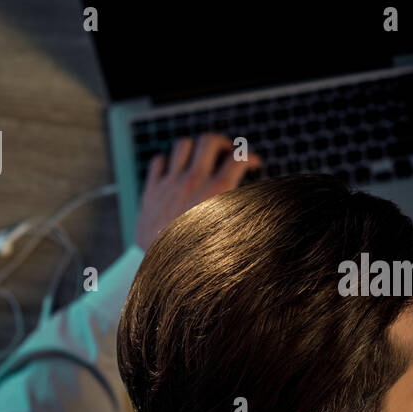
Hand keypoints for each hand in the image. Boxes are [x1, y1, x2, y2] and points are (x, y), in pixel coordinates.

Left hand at [134, 133, 260, 249]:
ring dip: (195, 148)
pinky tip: (174, 171)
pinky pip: (158, 161)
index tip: (253, 163)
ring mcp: (169, 184)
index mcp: (216, 192)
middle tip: (226, 152)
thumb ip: (244, 214)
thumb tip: (260, 203)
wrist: (163, 270)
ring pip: (183, 145)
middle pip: (210, 141)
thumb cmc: (199, 257)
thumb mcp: (231, 236)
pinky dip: (168, 161)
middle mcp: (193, 182)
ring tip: (200, 158)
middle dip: (223, 143)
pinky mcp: (152, 191)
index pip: (239, 158)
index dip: (250, 157)